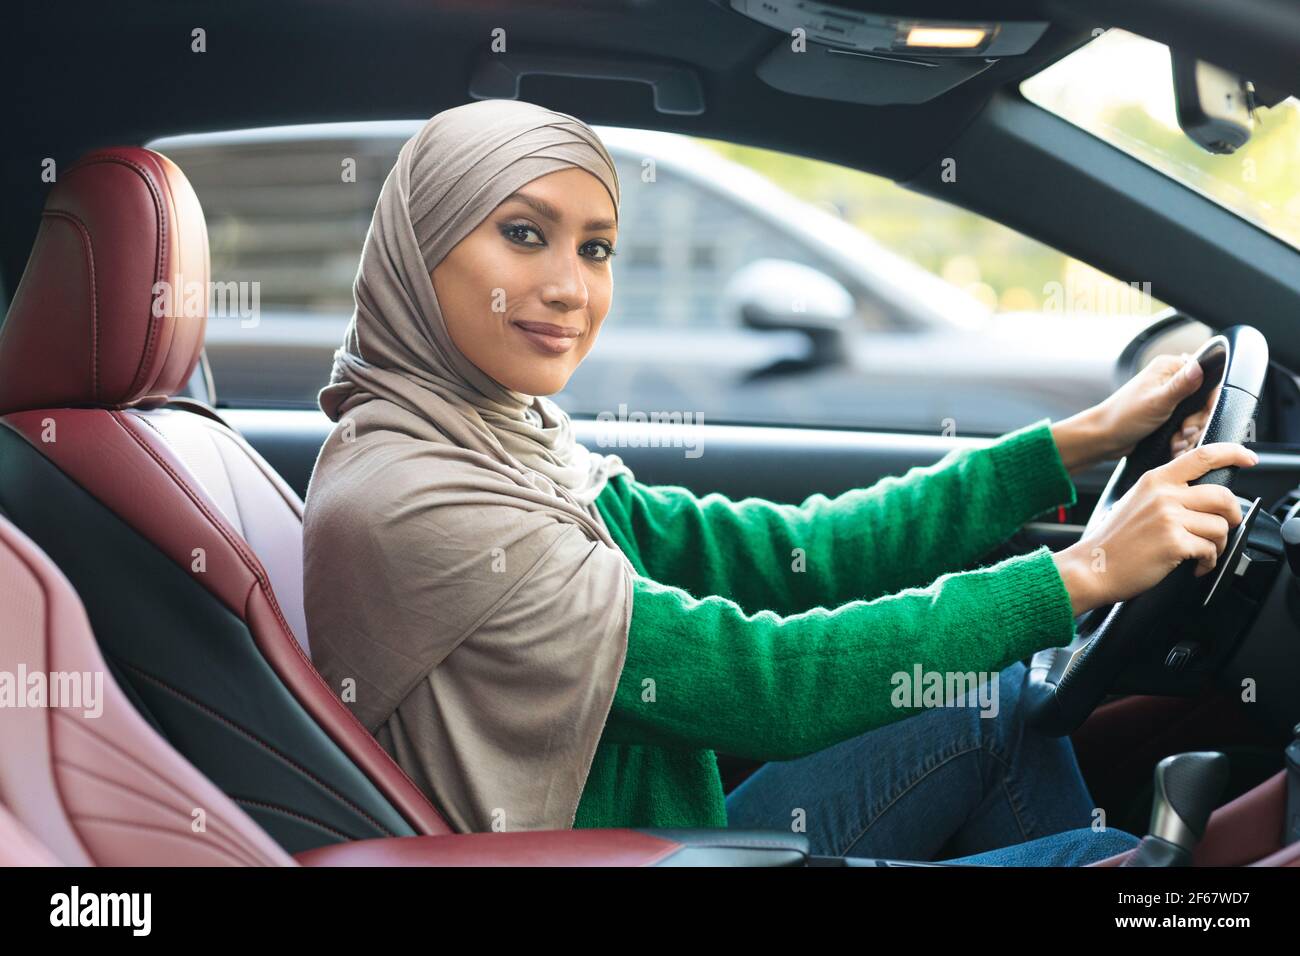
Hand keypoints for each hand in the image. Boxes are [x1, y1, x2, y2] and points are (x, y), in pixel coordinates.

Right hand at [1051, 441, 1258, 614]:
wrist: (1092, 567)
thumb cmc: (1114, 541)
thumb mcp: (1136, 503)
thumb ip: (1166, 493)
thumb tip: (1202, 499)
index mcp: (1155, 480)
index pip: (1202, 456)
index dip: (1232, 453)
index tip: (1248, 458)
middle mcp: (1163, 494)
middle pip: (1223, 495)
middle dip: (1232, 516)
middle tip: (1223, 528)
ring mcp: (1169, 518)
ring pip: (1220, 526)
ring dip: (1218, 545)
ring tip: (1201, 553)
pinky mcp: (1174, 542)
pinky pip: (1210, 550)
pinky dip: (1208, 562)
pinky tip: (1195, 566)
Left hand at [1097, 352, 1221, 459]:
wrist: (1104, 438)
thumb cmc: (1124, 417)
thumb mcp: (1157, 401)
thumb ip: (1181, 385)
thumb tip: (1200, 365)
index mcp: (1168, 367)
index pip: (1207, 375)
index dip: (1210, 397)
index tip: (1206, 413)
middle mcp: (1170, 380)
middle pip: (1203, 399)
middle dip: (1198, 420)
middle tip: (1185, 431)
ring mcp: (1168, 398)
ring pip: (1196, 415)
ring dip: (1190, 432)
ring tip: (1177, 442)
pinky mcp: (1166, 414)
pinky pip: (1185, 425)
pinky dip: (1183, 437)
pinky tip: (1175, 446)